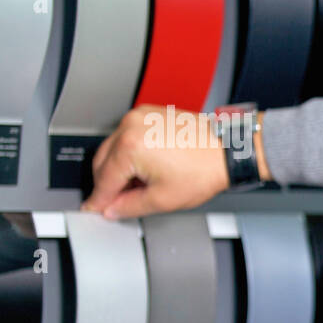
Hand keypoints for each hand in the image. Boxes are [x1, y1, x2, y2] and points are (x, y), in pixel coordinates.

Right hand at [80, 105, 230, 218]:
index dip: (99, 199)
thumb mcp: (164, 199)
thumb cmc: (205, 169)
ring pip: (114, 148)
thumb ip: (130, 206)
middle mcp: (131, 126)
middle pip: (103, 161)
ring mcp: (140, 116)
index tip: (93, 208)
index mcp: (130, 146)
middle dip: (109, 183)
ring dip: (119, 168)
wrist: (229, 149)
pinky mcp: (149, 114)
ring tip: (140, 184)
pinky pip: (128, 136)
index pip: (104, 180)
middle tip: (118, 201)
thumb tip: (112, 209)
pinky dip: (130, 152)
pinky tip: (147, 167)